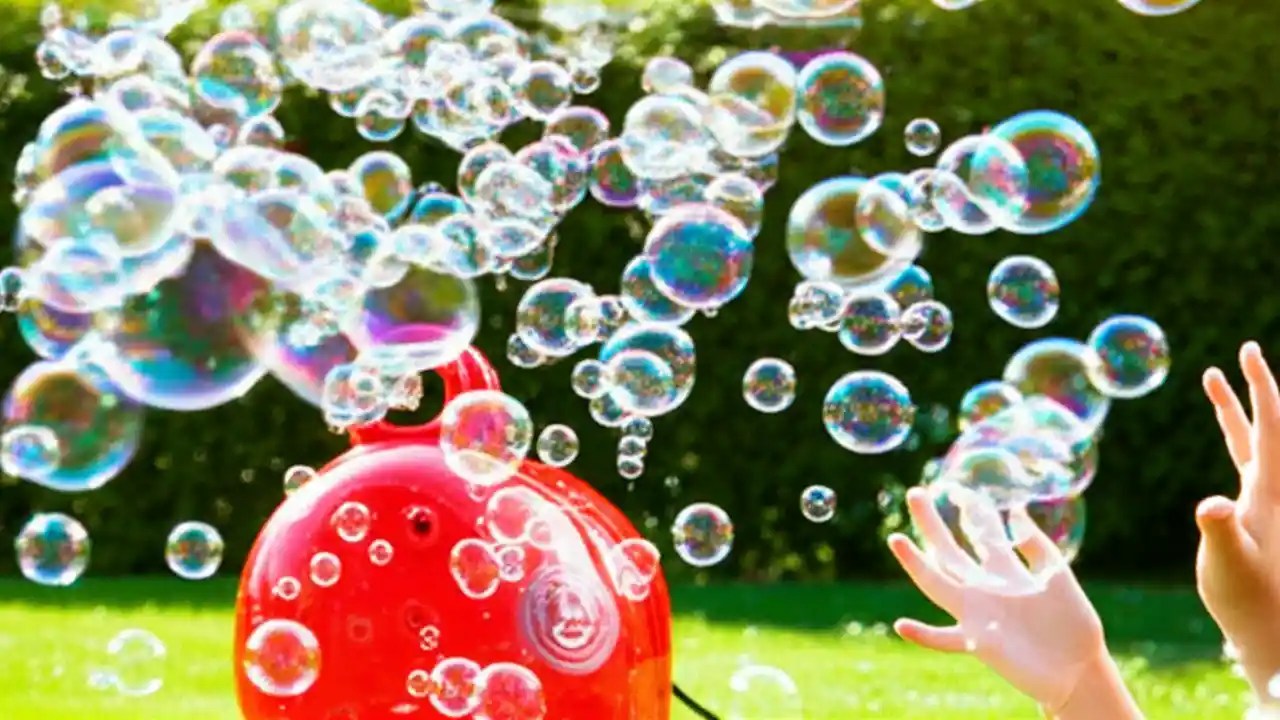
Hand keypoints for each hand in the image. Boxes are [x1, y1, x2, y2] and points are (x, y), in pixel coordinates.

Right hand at [888, 487, 1140, 718]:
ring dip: (916, 563)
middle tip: (915, 493)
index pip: (982, 531)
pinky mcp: (978, 641)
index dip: (971, 508)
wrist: (1079, 669)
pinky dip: (924, 635)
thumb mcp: (1058, 575)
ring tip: (895, 539)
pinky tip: (902, 625)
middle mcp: (985, 588)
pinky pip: (945, 639)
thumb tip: (1016, 510)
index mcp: (1006, 570)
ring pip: (937, 584)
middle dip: (932, 522)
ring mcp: (977, 614)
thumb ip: (1036, 546)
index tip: (955, 487)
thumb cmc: (1074, 624)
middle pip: (950, 550)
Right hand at [1199, 341, 1279, 703]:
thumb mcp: (1228, 563)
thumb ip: (1221, 530)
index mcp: (1271, 490)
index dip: (1260, 386)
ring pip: (1254, 442)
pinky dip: (1236, 442)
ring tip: (1213, 382)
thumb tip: (1215, 506)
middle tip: (1242, 353)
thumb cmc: (1250, 601)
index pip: (1271, 425)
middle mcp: (1275, 490)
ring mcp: (1267, 503)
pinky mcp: (1256, 517)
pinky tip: (1227, 441)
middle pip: (1268, 426)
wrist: (1274, 634)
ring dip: (1236, 412)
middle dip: (1254, 387)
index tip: (1247, 351)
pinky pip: (1247, 464)